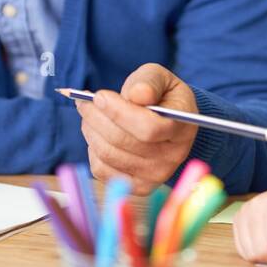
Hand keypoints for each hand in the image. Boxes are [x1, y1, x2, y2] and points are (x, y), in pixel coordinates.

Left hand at [75, 63, 199, 195]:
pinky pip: (101, 169)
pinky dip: (92, 149)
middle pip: (123, 141)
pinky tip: (98, 135)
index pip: (149, 128)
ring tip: (89, 114)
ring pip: (108, 154)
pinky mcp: (137, 186)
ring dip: (91, 131)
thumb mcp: (161, 79)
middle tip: (84, 102)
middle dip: (96, 118)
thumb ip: (150, 82)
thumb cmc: (162, 97)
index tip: (99, 96)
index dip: (119, 112)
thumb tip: (136, 94)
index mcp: (182, 128)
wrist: (170, 123)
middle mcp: (172, 156)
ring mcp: (155, 175)